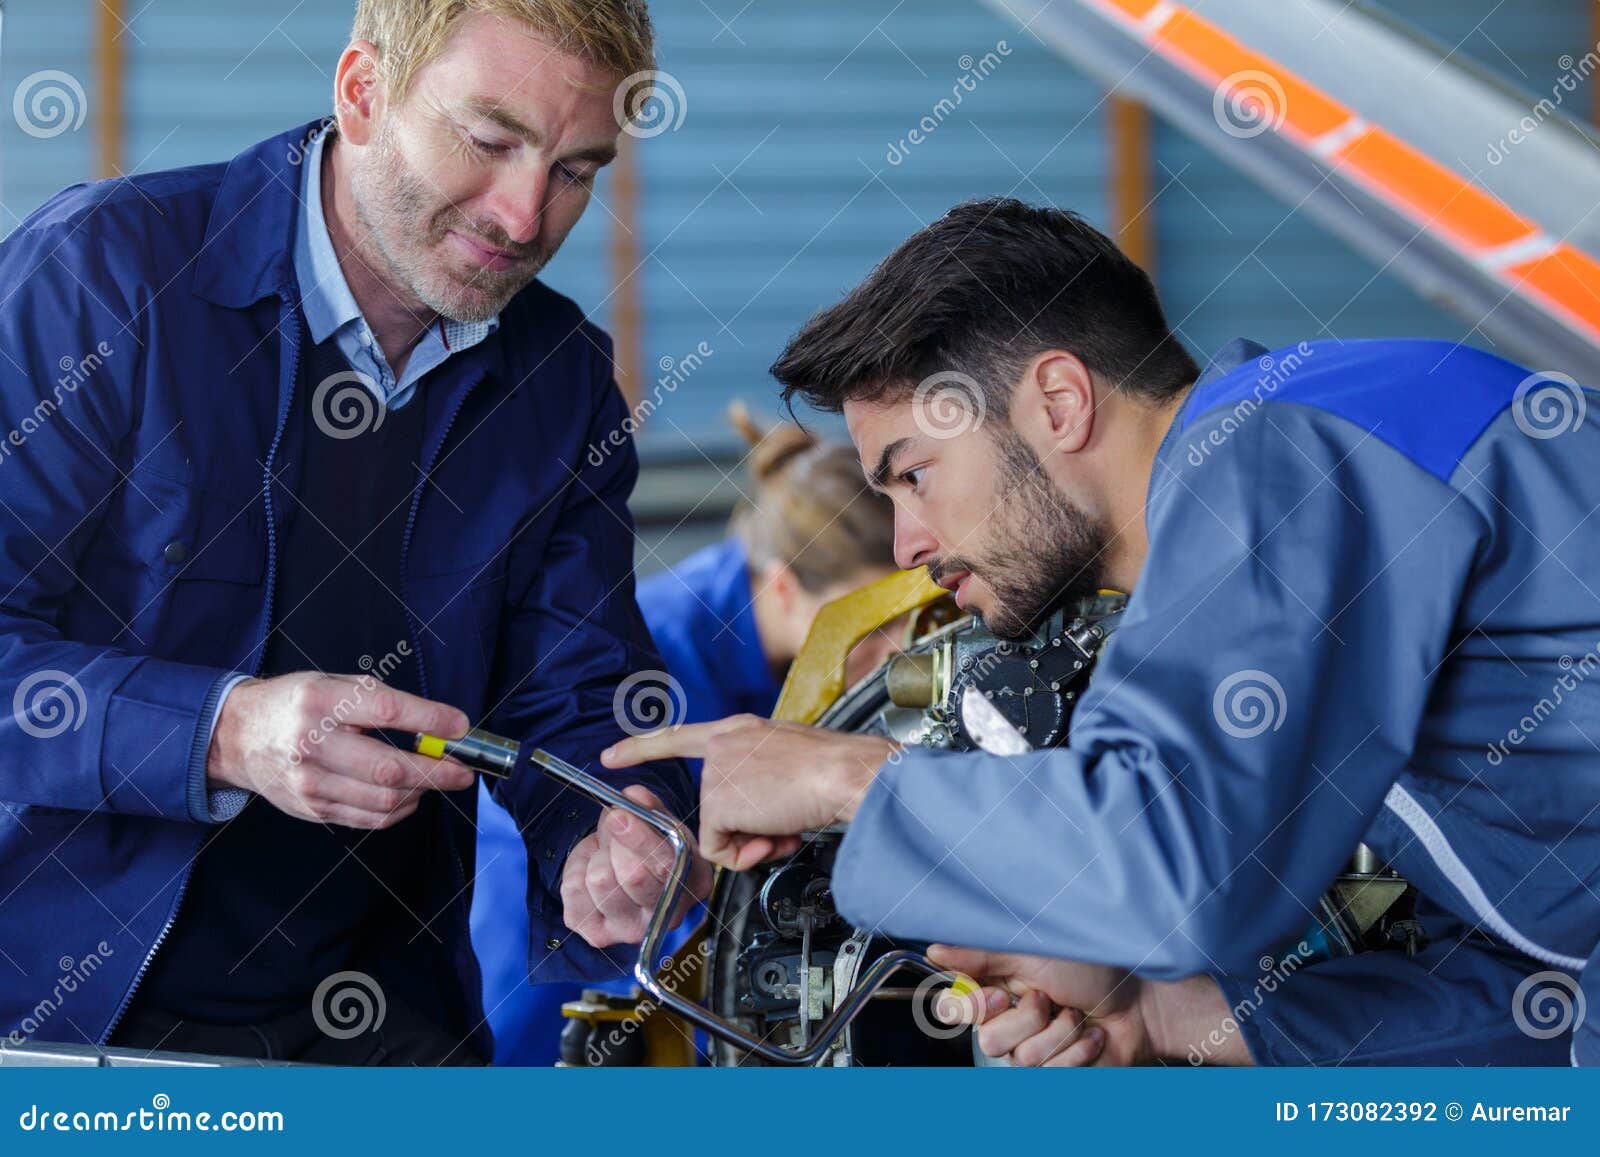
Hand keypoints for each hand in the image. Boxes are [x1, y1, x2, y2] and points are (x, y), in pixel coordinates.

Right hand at [206, 672, 474, 828]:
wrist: (237, 736)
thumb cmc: (297, 704)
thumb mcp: (333, 684)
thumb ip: (381, 701)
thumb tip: (437, 724)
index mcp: (321, 702)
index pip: (387, 712)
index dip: (431, 721)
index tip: (461, 727)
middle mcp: (312, 744)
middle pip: (388, 768)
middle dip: (437, 771)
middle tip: (464, 770)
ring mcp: (310, 783)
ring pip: (383, 800)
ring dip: (422, 791)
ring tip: (437, 779)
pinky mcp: (312, 809)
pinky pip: (369, 819)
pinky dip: (400, 810)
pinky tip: (411, 795)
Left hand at [560, 785, 713, 947]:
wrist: (633, 870)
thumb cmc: (653, 845)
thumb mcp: (661, 823)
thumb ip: (650, 809)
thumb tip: (633, 796)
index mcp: (692, 885)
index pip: (665, 864)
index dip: (639, 839)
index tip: (618, 814)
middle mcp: (666, 917)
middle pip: (631, 875)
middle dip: (616, 841)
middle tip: (616, 825)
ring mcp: (630, 930)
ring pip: (599, 879)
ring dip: (598, 854)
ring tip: (608, 852)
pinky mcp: (596, 933)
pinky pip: (573, 888)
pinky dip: (579, 866)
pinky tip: (594, 867)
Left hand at [601, 715, 897, 869]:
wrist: (848, 773)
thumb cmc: (837, 770)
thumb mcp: (792, 765)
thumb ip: (765, 783)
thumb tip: (762, 823)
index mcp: (743, 730)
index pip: (681, 737)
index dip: (642, 747)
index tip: (611, 756)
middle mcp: (725, 743)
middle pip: (711, 803)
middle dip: (745, 826)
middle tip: (781, 826)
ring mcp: (718, 771)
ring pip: (718, 829)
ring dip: (753, 841)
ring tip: (786, 827)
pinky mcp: (718, 801)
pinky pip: (718, 850)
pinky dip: (745, 854)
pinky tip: (774, 837)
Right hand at [928, 946, 1247, 1065]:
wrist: (1144, 1002)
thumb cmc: (1094, 968)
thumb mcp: (1032, 953)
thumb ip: (980, 954)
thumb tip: (934, 950)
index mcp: (997, 987)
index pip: (954, 1009)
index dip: (971, 1008)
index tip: (999, 994)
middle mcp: (1009, 1020)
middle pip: (987, 1040)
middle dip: (1027, 1018)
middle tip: (1050, 998)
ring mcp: (1033, 1051)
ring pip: (1019, 1060)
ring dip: (1058, 1034)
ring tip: (1077, 1014)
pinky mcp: (1057, 1075)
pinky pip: (1048, 1076)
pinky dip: (1076, 1053)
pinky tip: (1091, 1037)